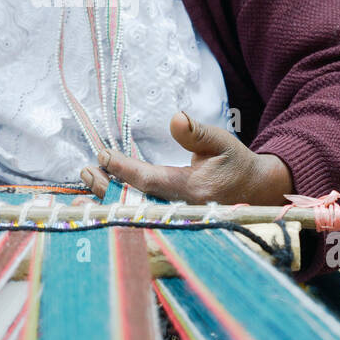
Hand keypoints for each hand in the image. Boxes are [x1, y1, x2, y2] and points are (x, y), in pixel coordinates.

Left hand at [78, 111, 293, 205]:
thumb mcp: (221, 141)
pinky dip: (118, 210)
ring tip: (84, 187)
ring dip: (107, 200)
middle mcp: (181, 210)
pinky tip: (99, 203)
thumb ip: (196, 132)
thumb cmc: (234, 163)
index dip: (124, 169)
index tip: (103, 155)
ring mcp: (176, 219)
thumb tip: (175, 118)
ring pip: (135, 212)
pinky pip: (140, 216)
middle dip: (107, 188)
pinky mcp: (172, 221)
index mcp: (193, 190)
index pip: (150, 180)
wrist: (254, 191)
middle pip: (135, 201)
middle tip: (86, 171)